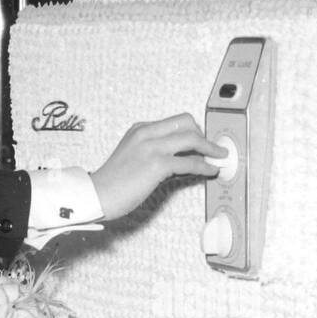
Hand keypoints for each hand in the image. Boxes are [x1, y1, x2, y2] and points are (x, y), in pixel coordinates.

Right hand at [90, 113, 226, 220]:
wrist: (97, 195)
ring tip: (219, 156)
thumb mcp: (133, 158)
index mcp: (140, 129)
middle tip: (213, 149)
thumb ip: (155, 154)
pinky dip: (205, 166)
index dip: (193, 131)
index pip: (174, 121)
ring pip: (192, 138)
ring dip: (210, 148)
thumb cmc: (113, 183)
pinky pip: (190, 161)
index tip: (203, 142)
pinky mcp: (157, 164)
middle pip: (186, 122)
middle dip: (203, 134)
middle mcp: (146, 133)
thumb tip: (183, 161)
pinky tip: (211, 170)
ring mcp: (152, 146)